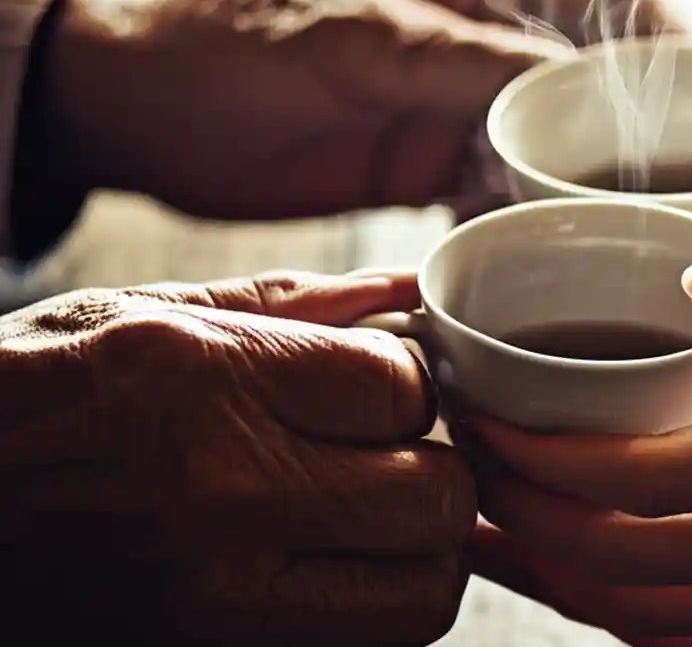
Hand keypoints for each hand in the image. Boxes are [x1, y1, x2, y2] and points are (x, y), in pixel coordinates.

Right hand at [0, 271, 474, 644]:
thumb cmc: (23, 401)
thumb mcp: (136, 316)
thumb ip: (288, 304)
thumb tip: (405, 290)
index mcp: (201, 385)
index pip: (401, 390)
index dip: (410, 382)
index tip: (380, 385)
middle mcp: (218, 497)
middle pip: (439, 499)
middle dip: (440, 468)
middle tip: (396, 453)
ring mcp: (216, 602)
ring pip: (423, 595)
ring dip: (421, 550)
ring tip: (371, 514)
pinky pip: (363, 645)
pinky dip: (374, 604)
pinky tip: (330, 561)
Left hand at [37, 0, 675, 220]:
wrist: (157, 111)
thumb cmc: (253, 41)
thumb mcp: (376, 45)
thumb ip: (482, 65)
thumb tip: (594, 98)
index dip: (660, 28)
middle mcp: (485, 29)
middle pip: (592, 72)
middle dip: (631, 125)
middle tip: (675, 182)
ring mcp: (465, 99)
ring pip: (554, 139)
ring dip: (578, 184)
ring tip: (618, 228)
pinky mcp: (436, 160)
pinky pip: (503, 191)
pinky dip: (519, 221)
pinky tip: (538, 253)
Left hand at [467, 249, 691, 645]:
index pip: (629, 477)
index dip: (533, 456)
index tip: (476, 416)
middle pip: (614, 562)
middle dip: (517, 520)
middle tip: (455, 472)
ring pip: (648, 619)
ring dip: (555, 581)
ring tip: (489, 540)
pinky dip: (632, 626)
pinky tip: (597, 598)